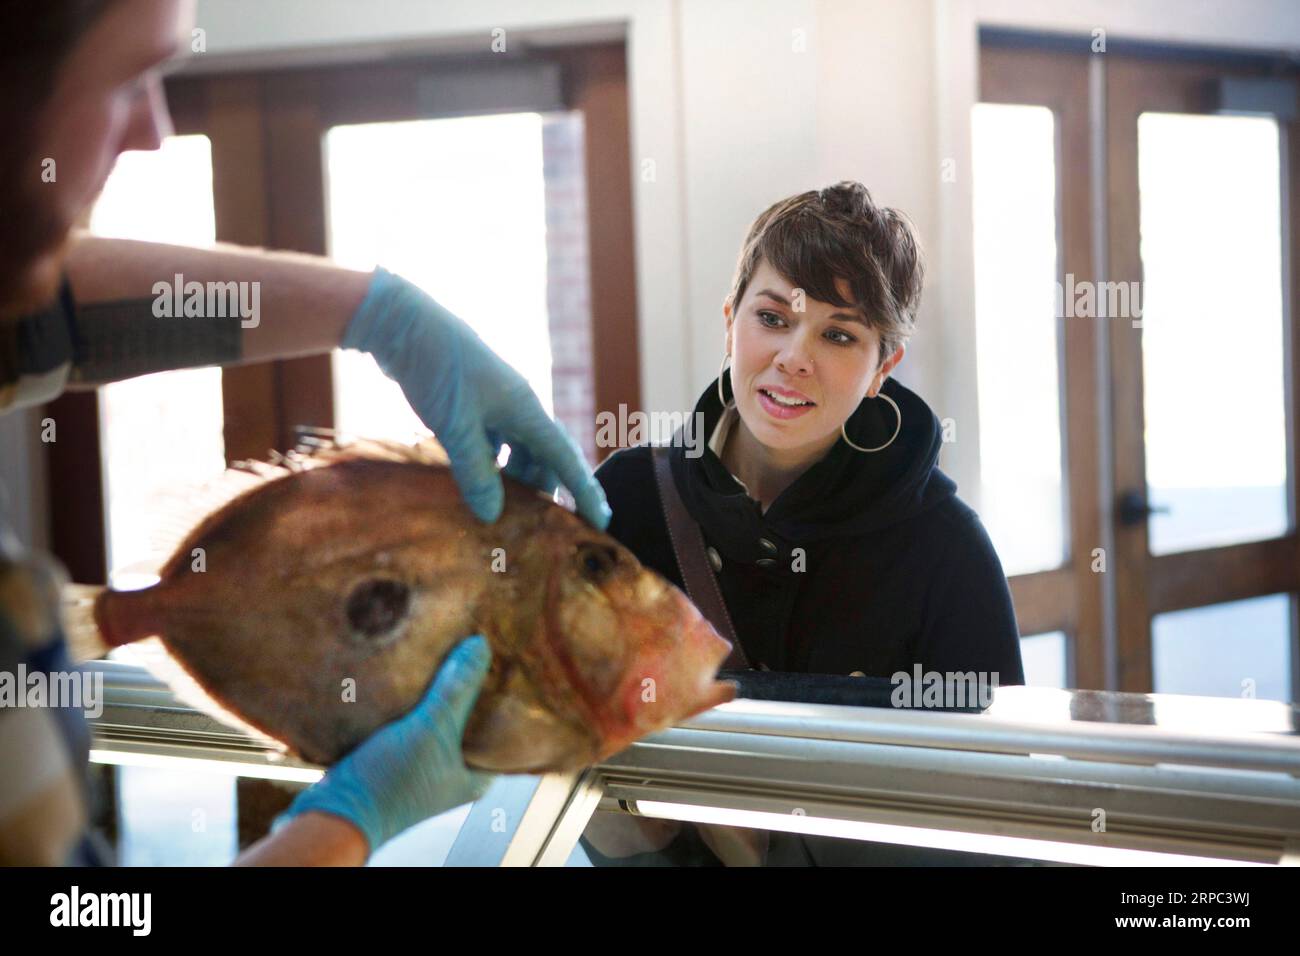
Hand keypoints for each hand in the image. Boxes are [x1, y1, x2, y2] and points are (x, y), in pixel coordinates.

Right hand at [273, 635, 496, 854]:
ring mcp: (427, 764)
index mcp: (477, 776)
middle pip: (474, 720)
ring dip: (445, 691)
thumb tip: (481, 645)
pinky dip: (420, 699)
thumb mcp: (431, 728)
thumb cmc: (390, 780)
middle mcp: (456, 772)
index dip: (506, 697)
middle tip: (478, 648)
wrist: (334, 811)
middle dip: (473, 688)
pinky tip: (420, 671)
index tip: (507, 662)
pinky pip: (418, 719)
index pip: (505, 729)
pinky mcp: (401, 755)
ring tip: (453, 651)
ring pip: (444, 718)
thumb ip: (458, 689)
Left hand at [342, 268, 610, 528]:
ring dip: (515, 479)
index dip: (584, 491)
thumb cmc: (435, 369)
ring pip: (519, 450)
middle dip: (547, 490)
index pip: (565, 458)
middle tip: (542, 525)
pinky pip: (495, 442)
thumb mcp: (455, 426)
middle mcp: (518, 406)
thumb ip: (476, 472)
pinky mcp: (474, 403)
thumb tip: (493, 516)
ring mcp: (496, 404)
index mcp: (525, 409)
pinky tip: (475, 479)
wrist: (402, 323)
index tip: (602, 521)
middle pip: (546, 456)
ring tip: (500, 507)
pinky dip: (491, 464)